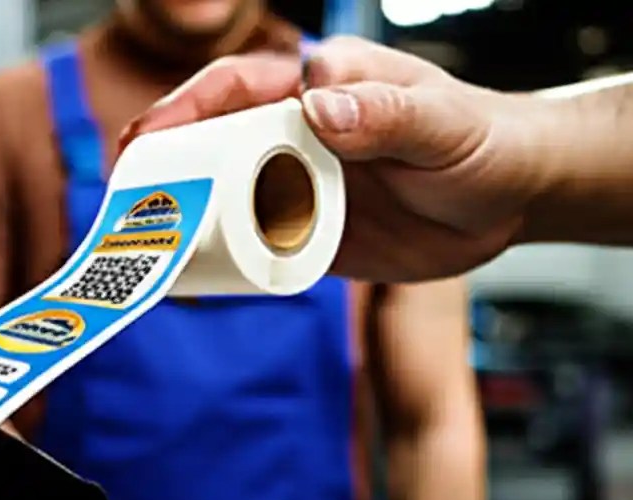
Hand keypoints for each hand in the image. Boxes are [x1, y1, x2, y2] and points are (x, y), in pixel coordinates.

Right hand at [121, 37, 555, 282]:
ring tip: (136, 247)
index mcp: (318, 86)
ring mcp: (293, 183)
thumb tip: (315, 106)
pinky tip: (185, 281)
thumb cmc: (484, 141)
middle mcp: (294, 132)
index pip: (234, 87)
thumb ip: (387, 113)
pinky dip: (212, 262)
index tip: (145, 140)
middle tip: (121, 202)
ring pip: (217, 195)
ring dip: (175, 218)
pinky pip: (245, 243)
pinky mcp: (301, 231)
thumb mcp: (443, 126)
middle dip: (157, 168)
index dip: (182, 110)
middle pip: (206, 143)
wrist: (511, 200)